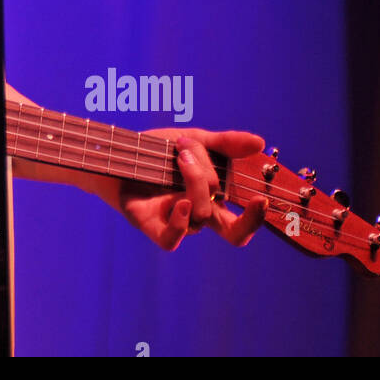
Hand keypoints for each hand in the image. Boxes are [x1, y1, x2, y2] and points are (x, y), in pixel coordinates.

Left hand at [113, 127, 268, 250]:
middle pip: (234, 234)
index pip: (243, 222)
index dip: (258, 218)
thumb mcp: (193, 140)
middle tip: (254, 194)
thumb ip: (225, 143)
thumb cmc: (157, 150)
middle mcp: (196, 215)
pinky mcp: (149, 224)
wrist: (116, 149)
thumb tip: (261, 143)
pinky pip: (171, 240)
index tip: (264, 198)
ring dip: (197, 181)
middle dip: (247, 217)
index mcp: (212, 200)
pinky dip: (180, 223)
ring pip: (202, 216)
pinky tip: (179, 201)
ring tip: (182, 153)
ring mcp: (174, 222)